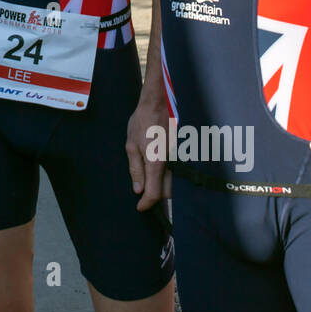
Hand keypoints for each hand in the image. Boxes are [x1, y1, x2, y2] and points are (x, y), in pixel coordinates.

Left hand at [124, 77, 167, 211]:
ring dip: (161, 188)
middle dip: (155, 199)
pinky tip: (156, 176)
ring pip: (171, 183)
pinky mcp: (179, 154)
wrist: (158, 103)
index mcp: (156, 163)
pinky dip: (165, 177)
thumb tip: (138, 190)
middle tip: (143, 201)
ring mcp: (177, 159)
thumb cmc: (142, 122)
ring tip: (148, 189)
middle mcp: (170, 164)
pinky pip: (173, 172)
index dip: (147, 204)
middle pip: (166, 192)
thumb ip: (135, 169)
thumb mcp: (131, 146)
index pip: (154, 193)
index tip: (140, 208)